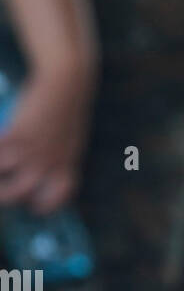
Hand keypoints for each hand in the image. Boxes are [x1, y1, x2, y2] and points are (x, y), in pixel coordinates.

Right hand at [0, 64, 93, 212]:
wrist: (65, 83)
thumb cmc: (67, 106)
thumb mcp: (70, 136)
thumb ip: (60, 154)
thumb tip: (46, 166)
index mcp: (66, 165)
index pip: (57, 197)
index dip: (45, 206)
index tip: (35, 208)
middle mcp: (50, 164)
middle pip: (22, 193)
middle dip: (6, 196)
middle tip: (1, 191)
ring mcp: (32, 151)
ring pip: (4, 177)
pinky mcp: (17, 136)